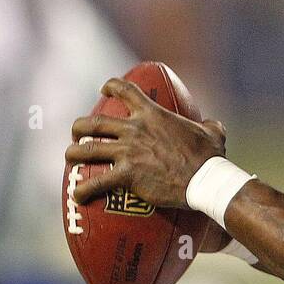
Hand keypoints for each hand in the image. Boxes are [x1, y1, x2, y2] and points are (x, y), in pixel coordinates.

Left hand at [65, 78, 226, 211]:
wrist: (205, 180)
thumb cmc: (210, 157)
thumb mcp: (213, 133)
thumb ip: (209, 125)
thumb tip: (212, 124)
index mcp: (152, 114)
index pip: (124, 90)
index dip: (111, 87)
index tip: (104, 90)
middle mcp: (134, 129)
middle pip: (93, 122)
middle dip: (79, 127)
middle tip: (77, 134)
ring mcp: (127, 152)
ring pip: (86, 150)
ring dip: (73, 155)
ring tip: (70, 160)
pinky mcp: (126, 175)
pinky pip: (95, 183)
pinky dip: (82, 190)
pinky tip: (77, 196)